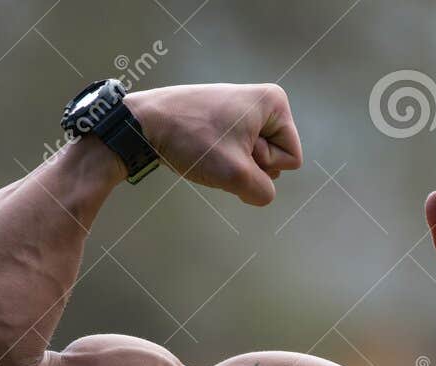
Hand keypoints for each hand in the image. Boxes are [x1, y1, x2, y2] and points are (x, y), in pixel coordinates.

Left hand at [124, 83, 300, 205]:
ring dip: (234, 166)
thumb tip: (260, 192)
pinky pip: (239, 155)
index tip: (233, 148)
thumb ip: (264, 193)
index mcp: (274, 102)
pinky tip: (203, 150)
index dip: (263, 165)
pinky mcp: (225, 120)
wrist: (143, 123)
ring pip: (257, 161)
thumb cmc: (191, 141)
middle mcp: (263, 102)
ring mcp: (243, 111)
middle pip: (277, 160)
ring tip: (208, 149)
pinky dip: (223, 161)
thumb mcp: (236, 176)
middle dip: (250, 165)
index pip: (291, 160)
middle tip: (218, 149)